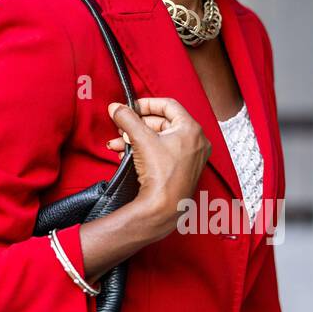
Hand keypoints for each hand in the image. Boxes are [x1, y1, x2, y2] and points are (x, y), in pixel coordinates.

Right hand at [107, 98, 210, 241]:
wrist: (164, 207)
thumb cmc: (162, 174)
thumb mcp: (141, 139)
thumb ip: (127, 118)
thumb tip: (116, 108)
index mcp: (191, 129)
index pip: (168, 105)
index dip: (146, 104)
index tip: (131, 107)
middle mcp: (195, 142)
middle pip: (161, 123)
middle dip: (136, 125)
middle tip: (121, 127)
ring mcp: (190, 157)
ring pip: (159, 139)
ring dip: (136, 139)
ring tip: (119, 144)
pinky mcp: (182, 170)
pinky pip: (162, 153)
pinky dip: (144, 151)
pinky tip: (127, 156)